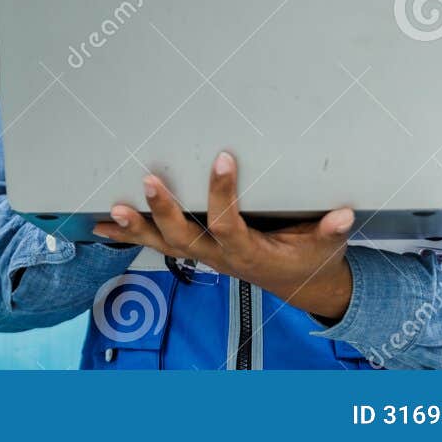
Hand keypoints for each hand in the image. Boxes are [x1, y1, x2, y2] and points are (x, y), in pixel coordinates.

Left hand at [90, 152, 355, 321]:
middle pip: (184, 238)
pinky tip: (99, 225)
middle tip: (148, 180)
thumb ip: (330, 231)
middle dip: (164, 212)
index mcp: (248, 252)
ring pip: (163, 245)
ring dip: (134, 229)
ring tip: (109, 211)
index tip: (223, 157)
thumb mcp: (325, 246)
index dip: (223, 193)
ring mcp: (205, 256)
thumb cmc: (311, 257)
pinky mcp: (196, 250)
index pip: (229, 224)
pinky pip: (158, 244)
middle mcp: (220, 257)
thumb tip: (343, 214)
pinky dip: (127, 236)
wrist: (302, 283)